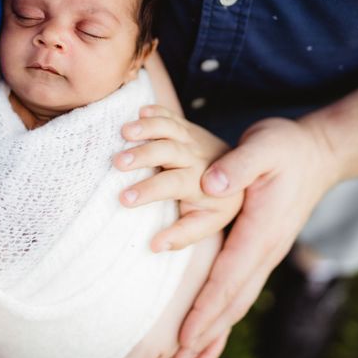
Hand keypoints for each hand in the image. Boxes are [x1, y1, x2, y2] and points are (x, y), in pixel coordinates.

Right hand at [114, 105, 237, 250]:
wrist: (239, 170)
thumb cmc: (214, 201)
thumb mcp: (207, 222)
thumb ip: (183, 235)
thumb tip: (154, 246)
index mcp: (198, 182)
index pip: (171, 184)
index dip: (147, 190)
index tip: (123, 199)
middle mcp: (194, 156)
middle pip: (168, 151)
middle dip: (143, 155)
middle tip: (117, 162)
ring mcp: (189, 138)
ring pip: (168, 128)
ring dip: (146, 128)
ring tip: (124, 131)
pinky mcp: (183, 126)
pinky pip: (170, 115)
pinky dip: (155, 111)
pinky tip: (138, 112)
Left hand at [173, 116, 342, 357]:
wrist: (318, 151)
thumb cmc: (286, 146)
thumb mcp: (262, 145)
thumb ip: (236, 165)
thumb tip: (210, 184)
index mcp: (262, 230)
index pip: (228, 279)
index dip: (204, 310)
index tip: (183, 337)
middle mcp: (267, 249)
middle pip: (234, 301)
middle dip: (206, 332)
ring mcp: (267, 251)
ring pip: (239, 298)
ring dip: (214, 326)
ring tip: (187, 351)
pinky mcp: (263, 247)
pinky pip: (240, 286)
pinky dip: (223, 308)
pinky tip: (207, 320)